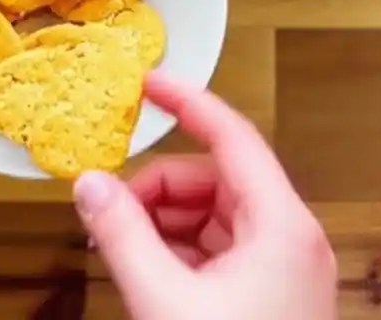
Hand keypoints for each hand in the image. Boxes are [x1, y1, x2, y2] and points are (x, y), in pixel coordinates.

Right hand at [73, 73, 337, 319]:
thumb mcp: (163, 300)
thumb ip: (121, 235)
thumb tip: (90, 186)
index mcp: (282, 226)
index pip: (232, 136)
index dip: (187, 103)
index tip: (150, 83)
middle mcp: (291, 239)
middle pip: (216, 179)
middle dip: (158, 187)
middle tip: (110, 208)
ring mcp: (284, 268)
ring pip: (214, 215)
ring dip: (164, 222)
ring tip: (123, 247)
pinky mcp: (271, 294)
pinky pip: (219, 249)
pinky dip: (179, 252)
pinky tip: (147, 272)